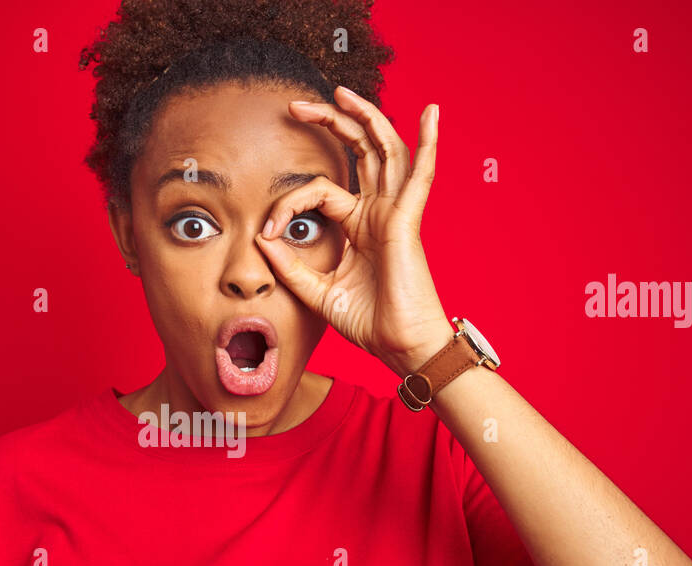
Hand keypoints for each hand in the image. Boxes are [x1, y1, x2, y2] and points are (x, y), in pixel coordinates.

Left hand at [254, 87, 454, 375]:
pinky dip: (427, 143)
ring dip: (364, 118)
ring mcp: (395, 212)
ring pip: (384, 150)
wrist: (400, 347)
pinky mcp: (407, 220)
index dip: (287, 205)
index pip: (318, 192)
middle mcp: (378, 212)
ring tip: (341, 92)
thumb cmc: (368, 322)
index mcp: (358, 226)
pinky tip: (430, 114)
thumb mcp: (316, 291)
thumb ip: (291, 266)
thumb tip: (261, 241)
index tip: (265, 232)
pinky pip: (421, 174)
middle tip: (297, 106)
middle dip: (330, 124)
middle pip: (358, 152)